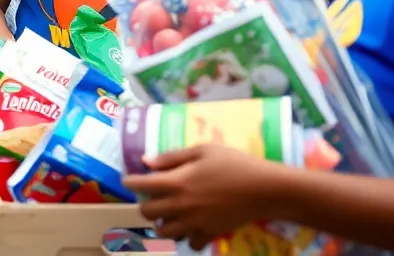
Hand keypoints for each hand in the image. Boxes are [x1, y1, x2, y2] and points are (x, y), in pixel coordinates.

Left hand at [123, 144, 288, 249]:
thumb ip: (172, 157)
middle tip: (152, 197)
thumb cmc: (234, 163)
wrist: (265, 189)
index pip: (141, 185)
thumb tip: (146, 162)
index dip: (130, 182)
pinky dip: (186, 237)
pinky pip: (190, 243)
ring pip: (164, 232)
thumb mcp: (202, 150)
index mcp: (178, 181)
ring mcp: (195, 222)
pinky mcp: (210, 234)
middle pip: (147, 212)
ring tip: (168, 214)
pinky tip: (191, 226)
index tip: (128, 180)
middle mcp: (181, 204)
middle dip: (145, 204)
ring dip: (161, 223)